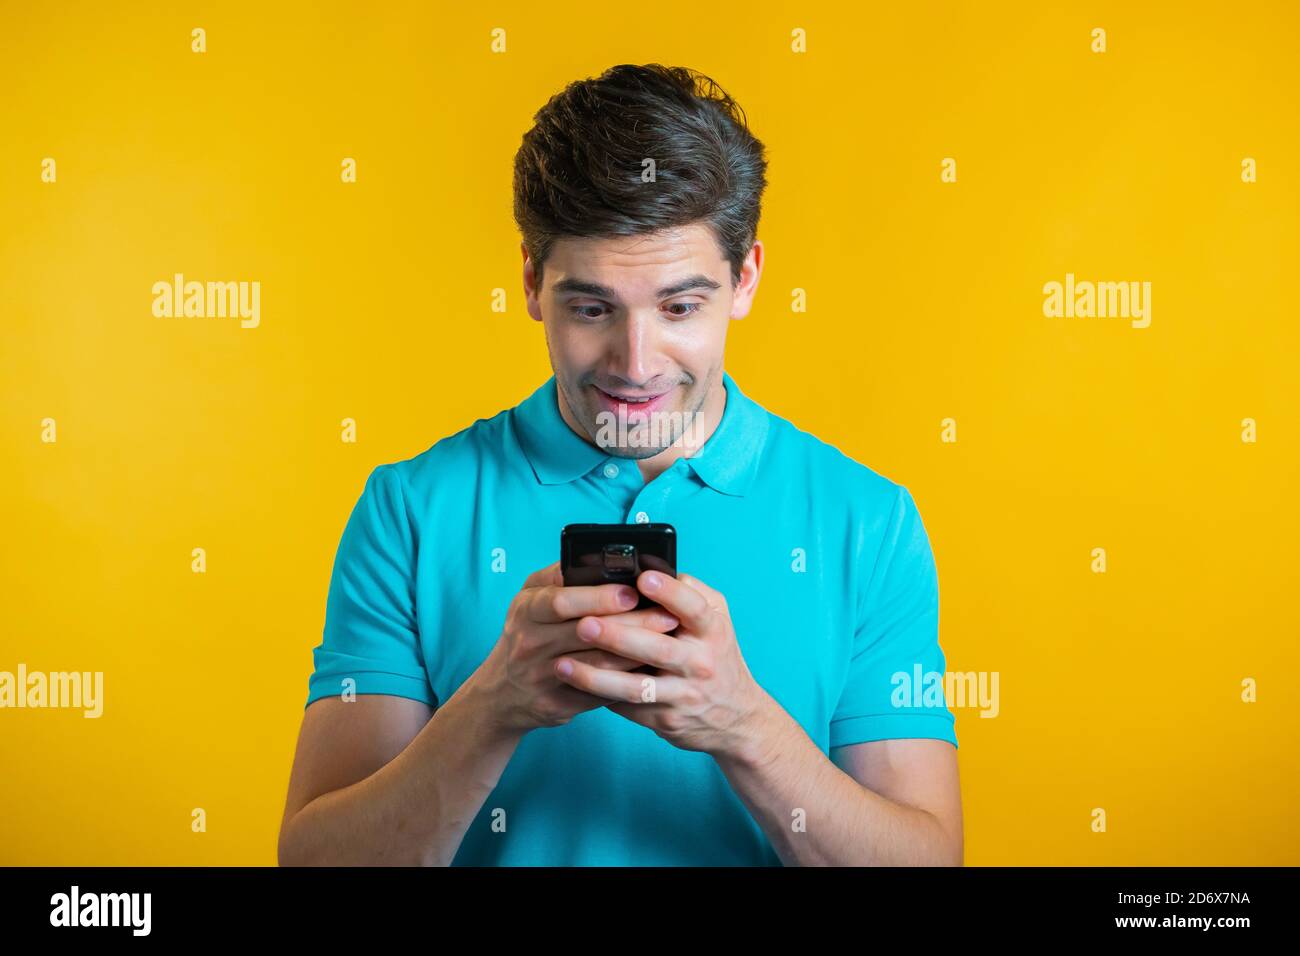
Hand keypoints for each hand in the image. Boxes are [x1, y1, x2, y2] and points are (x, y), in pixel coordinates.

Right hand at [474, 561, 679, 733]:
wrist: (502, 693)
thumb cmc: (526, 633)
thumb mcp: (529, 599)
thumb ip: (558, 577)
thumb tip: (598, 557)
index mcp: (526, 610)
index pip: (562, 601)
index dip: (599, 597)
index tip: (632, 591)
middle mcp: (531, 643)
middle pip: (588, 632)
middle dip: (632, 623)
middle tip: (667, 615)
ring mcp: (543, 677)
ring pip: (599, 665)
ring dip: (637, 652)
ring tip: (668, 639)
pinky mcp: (559, 704)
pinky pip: (600, 693)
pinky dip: (628, 680)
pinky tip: (652, 669)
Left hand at [553, 570, 772, 757]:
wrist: (735, 719)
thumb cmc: (717, 655)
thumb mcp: (718, 619)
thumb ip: (691, 593)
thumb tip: (654, 569)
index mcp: (713, 631)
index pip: (694, 608)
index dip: (669, 593)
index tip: (641, 579)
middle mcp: (700, 663)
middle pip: (657, 649)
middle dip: (617, 636)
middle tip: (583, 623)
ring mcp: (683, 695)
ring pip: (635, 687)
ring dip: (596, 676)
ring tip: (562, 664)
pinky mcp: (666, 720)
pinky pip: (628, 708)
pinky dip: (598, 697)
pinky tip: (572, 686)